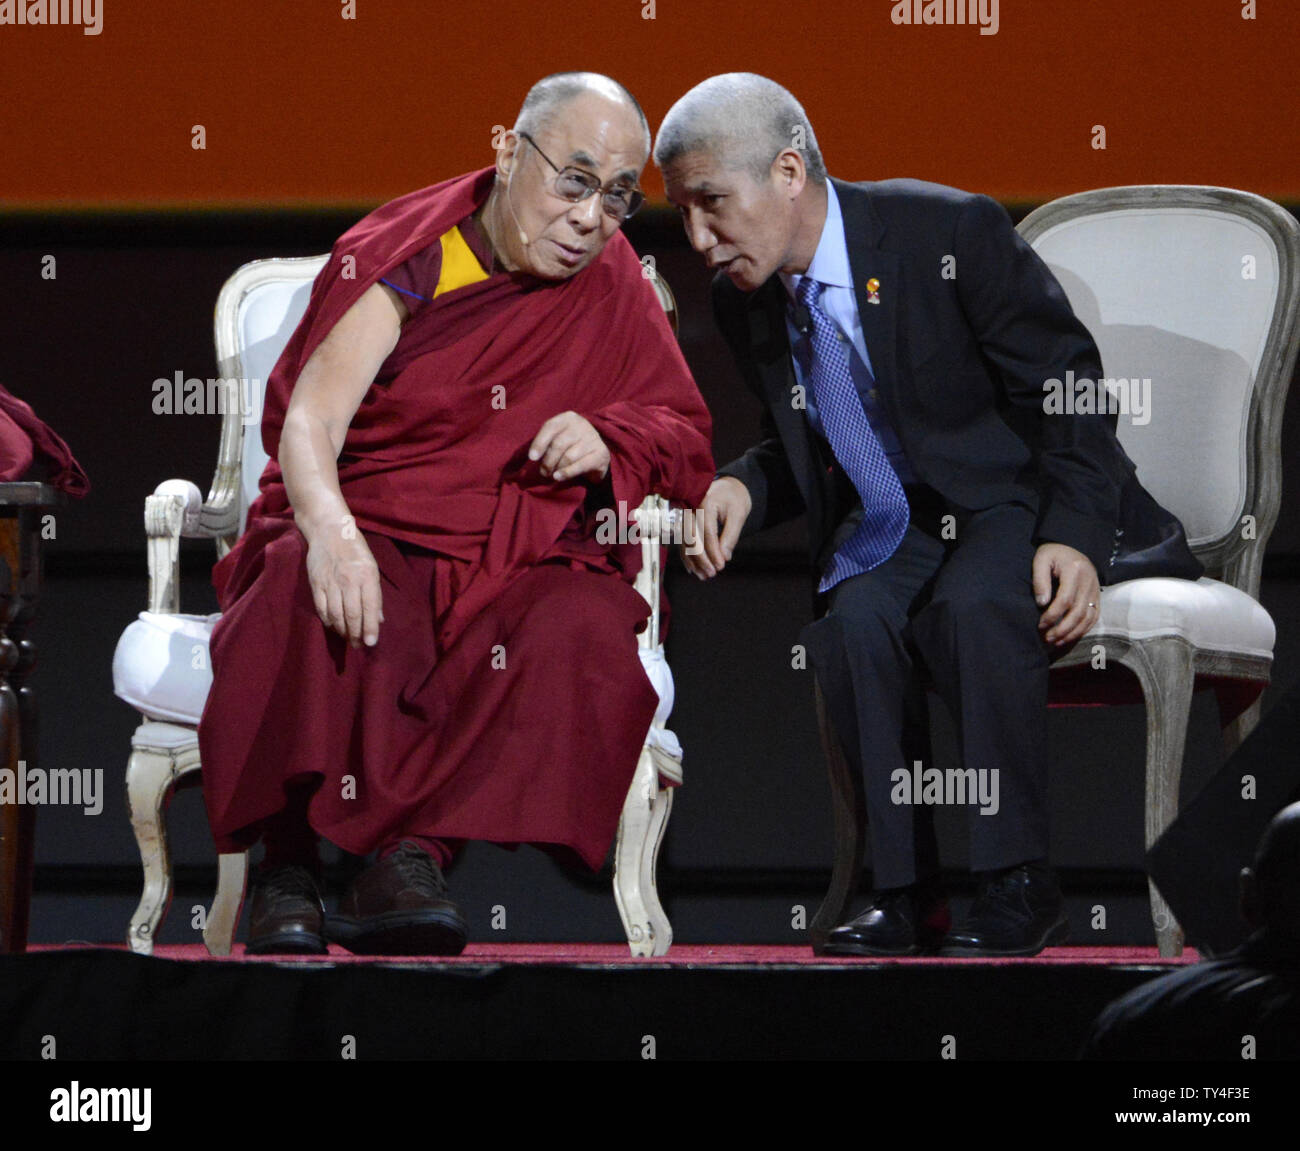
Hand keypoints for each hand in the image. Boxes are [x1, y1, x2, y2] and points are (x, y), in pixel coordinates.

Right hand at [304, 520, 383, 648]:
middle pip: (352, 615)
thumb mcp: (372, 568)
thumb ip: (375, 594)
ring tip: (347, 638)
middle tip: (358, 646)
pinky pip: (321, 608)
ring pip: (336, 614)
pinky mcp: (316, 583)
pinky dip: (328, 621)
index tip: (370, 643)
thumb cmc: (355, 550)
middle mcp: (349, 580)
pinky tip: (333, 626)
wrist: (329, 531)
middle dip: (356, 634)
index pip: (370, 607)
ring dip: (342, 630)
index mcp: (367, 576)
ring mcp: (330, 582)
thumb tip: (378, 619)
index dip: (370, 628)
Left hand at [528, 411, 609, 482]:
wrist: (597, 453)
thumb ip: (546, 441)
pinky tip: (558, 477)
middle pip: (558, 444)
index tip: (532, 458)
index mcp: (568, 417)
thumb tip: (533, 456)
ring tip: (551, 475)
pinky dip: (567, 473)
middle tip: (543, 472)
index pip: (551, 427)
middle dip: (547, 461)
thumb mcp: (558, 437)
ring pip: (568, 457)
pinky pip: (580, 465)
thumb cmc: (571, 445)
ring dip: (556, 468)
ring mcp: (593, 438)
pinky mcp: (601, 453)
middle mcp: (582, 425)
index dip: (539, 443)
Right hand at [682, 476, 751, 577]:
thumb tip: (724, 558)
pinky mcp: (684, 522)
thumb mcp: (738, 515)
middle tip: (712, 574)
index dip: (713, 551)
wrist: (728, 486)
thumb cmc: (734, 499)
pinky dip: (687, 556)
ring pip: (685, 541)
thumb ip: (730, 536)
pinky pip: (683, 541)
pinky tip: (693, 569)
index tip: (720, 566)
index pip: (707, 532)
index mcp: (705, 502)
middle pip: (692, 537)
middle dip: (701, 558)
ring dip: (693, 561)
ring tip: (704, 576)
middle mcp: (691, 508)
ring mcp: (685, 515)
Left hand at [1032, 542, 1099, 647]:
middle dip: (1062, 629)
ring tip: (1056, 642)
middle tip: (1047, 638)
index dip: (1053, 615)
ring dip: (1072, 633)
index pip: (1065, 599)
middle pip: (1078, 612)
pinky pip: (1094, 617)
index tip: (1040, 624)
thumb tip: (1041, 604)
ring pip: (1088, 617)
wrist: (1071, 547)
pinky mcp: (1097, 596)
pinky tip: (1070, 637)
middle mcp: (1089, 581)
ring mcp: (1095, 590)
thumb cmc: (1052, 554)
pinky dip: (1083, 629)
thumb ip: (1040, 580)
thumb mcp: (1041, 560)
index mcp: (1075, 571)